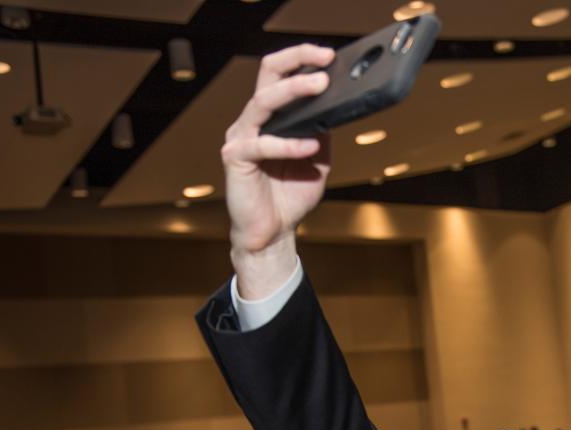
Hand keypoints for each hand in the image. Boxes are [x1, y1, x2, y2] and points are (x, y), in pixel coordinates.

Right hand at [221, 44, 335, 295]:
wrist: (274, 232)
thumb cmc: (291, 196)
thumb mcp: (319, 161)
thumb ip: (322, 134)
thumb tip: (336, 108)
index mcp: (271, 118)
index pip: (280, 76)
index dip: (302, 60)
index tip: (329, 55)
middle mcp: (253, 122)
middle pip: (268, 77)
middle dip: (296, 63)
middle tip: (325, 62)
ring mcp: (242, 138)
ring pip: (262, 103)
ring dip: (293, 91)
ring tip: (319, 86)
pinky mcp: (235, 159)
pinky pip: (261, 145)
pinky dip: (288, 144)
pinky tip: (310, 147)